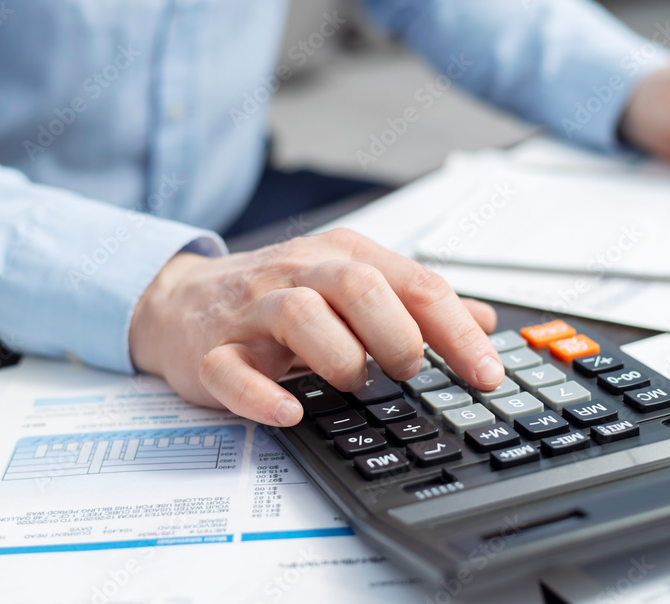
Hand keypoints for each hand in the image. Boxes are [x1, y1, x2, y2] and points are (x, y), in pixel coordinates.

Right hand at [128, 229, 502, 425]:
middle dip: (397, 335)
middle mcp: (299, 275)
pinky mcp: (212, 351)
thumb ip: (413, 301)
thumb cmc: (275, 294)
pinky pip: (233, 371)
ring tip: (352, 383)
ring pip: (300, 316)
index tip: (486, 373)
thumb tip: (482, 320)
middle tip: (407, 371)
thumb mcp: (350, 285)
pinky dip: (263, 396)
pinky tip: (289, 411)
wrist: (183, 300)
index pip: (414, 284)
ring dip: (340, 358)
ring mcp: (252, 311)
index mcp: (341, 257)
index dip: (457, 332)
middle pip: (359, 286)